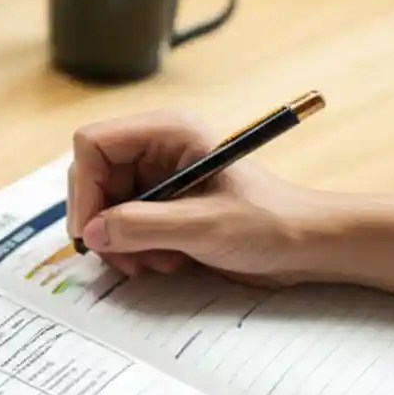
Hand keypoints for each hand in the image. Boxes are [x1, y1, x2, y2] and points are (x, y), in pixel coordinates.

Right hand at [67, 111, 334, 286]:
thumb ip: (143, 226)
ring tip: (152, 262)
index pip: (94, 144)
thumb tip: (92, 232)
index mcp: (168, 132)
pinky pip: (123, 223)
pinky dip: (133, 248)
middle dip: (102, 220)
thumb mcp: (205, 226)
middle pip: (93, 176)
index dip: (84, 187)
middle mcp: (157, 148)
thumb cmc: (271, 223)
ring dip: (119, 241)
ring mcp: (158, 177)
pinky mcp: (163, 205)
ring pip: (104, 205)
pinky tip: (164, 262)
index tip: (91, 231)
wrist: (309, 246)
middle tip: (120, 256)